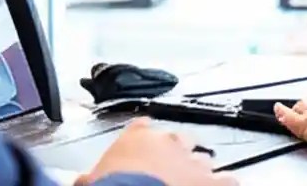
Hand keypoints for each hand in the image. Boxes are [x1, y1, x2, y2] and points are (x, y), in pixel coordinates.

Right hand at [75, 118, 236, 185]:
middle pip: (179, 141)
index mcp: (137, 138)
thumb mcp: (91, 180)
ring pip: (203, 161)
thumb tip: (79, 182)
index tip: (145, 146)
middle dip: (177, 156)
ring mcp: (192, 160)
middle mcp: (168, 142)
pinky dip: (223, 185)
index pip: (142, 127)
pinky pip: (227, 180)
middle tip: (170, 175)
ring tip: (194, 185)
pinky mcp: (212, 181)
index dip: (145, 137)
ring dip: (198, 173)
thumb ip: (88, 177)